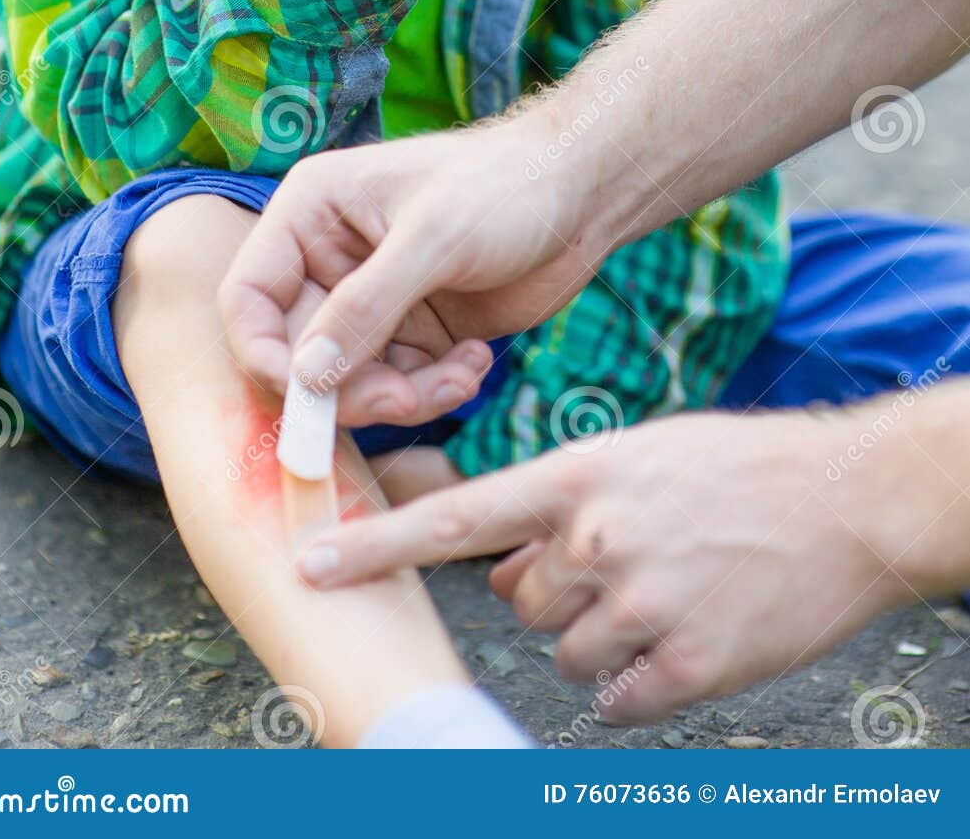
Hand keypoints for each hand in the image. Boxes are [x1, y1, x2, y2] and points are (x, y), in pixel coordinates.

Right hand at [217, 201, 498, 428]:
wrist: (582, 192)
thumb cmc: (506, 186)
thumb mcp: (434, 239)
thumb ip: (366, 308)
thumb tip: (303, 377)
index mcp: (312, 213)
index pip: (248, 298)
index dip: (263, 355)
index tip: (305, 400)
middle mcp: (330, 258)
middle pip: (299, 354)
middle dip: (348, 389)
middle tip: (404, 400)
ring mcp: (373, 298)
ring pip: (349, 382)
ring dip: (401, 397)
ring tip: (460, 378)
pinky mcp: (415, 330)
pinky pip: (398, 385)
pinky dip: (433, 390)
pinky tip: (475, 363)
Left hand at [292, 408, 904, 721]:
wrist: (842, 500)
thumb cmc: (735, 468)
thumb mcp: (636, 455)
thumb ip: (563, 503)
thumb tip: (508, 567)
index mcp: (577, 478)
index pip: (454, 519)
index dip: (376, 547)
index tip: (310, 565)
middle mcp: (595, 541)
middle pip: (518, 599)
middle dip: (555, 589)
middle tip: (622, 561)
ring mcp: (640, 607)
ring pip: (566, 650)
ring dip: (602, 635)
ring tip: (665, 589)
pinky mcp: (684, 667)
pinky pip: (617, 698)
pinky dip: (640, 680)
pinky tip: (684, 634)